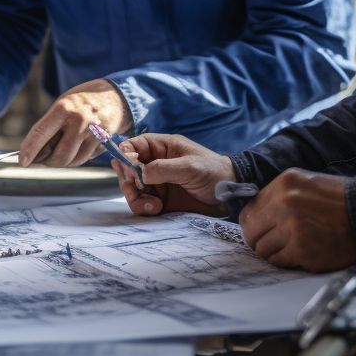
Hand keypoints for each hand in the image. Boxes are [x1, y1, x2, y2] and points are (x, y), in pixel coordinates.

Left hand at [19, 79, 131, 167]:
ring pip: (72, 161)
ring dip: (62, 161)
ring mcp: (94, 133)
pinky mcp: (104, 143)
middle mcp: (80, 121)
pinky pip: (84, 159)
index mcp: (65, 108)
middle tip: (42, 158)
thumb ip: (50, 127)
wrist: (114, 97)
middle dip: (48, 161)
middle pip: (59, 155)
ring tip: (60, 149)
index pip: (42, 133)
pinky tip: (76, 146)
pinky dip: (75, 158)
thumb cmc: (82, 101)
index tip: (22, 161)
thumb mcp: (62, 105)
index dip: (30, 149)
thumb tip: (35, 152)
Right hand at [112, 133, 232, 216]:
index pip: (132, 146)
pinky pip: (142, 204)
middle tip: (135, 190)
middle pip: (126, 170)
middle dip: (128, 181)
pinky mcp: (160, 201)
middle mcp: (154, 164)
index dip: (125, 156)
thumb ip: (162, 168)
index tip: (128, 169)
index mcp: (160, 147)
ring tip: (152, 205)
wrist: (230, 196)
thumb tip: (138, 172)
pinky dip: (144, 208)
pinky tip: (157, 209)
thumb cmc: (213, 172)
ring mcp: (156, 184)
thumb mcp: (189, 167)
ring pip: (132, 190)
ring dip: (136, 198)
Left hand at [239, 169, 355, 272]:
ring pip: (263, 249)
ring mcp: (292, 229)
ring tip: (290, 246)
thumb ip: (278, 195)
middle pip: (251, 232)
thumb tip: (256, 213)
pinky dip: (285, 260)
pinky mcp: (302, 251)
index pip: (248, 210)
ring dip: (273, 251)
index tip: (259, 228)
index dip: (252, 222)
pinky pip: (278, 261)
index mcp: (283, 185)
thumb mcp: (304, 183)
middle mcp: (284, 205)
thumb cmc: (337, 199)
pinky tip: (299, 253)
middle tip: (271, 241)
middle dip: (258, 239)